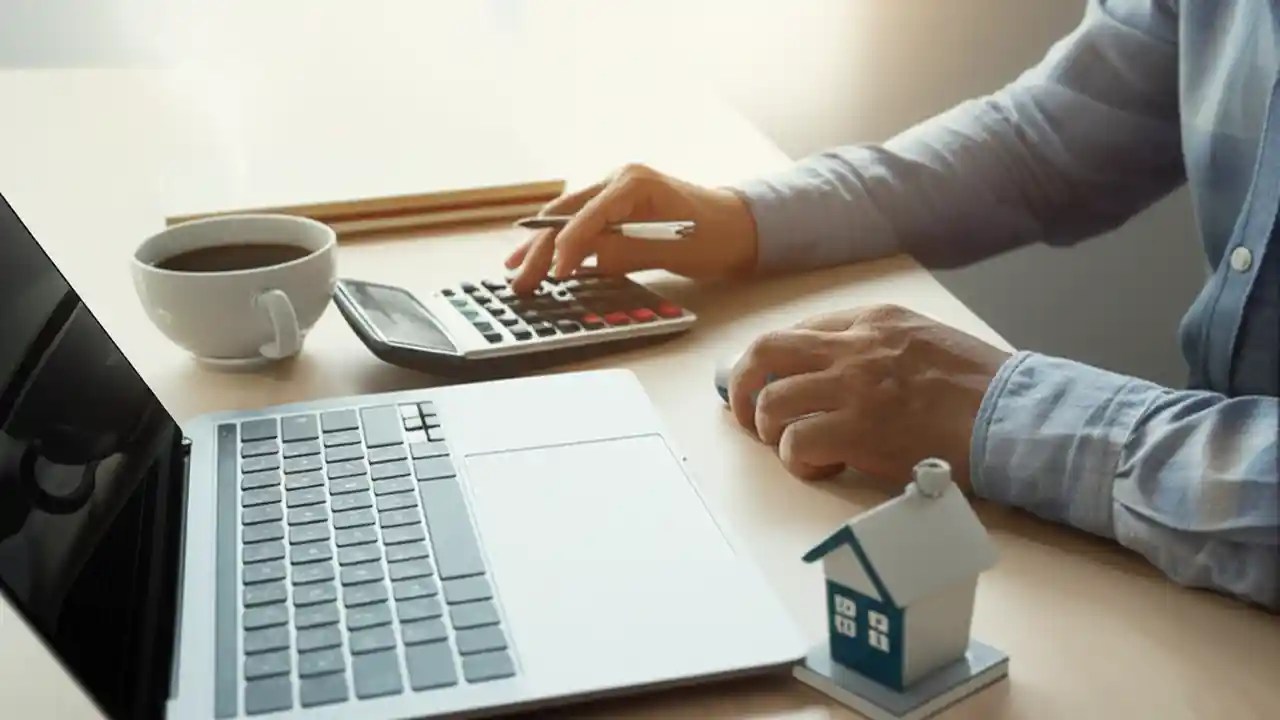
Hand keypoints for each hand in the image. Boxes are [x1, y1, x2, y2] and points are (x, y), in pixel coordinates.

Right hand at [505, 163, 758, 292]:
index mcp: (633, 182)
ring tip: (514, 270)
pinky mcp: (613, 212)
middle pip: (568, 215)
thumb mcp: (671, 247)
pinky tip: (537, 261)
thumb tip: (589, 260)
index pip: (590, 213)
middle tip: (520, 278)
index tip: (555, 272)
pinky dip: (558, 246)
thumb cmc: (712, 235)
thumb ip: (627, 250)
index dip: (570, 245)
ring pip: (566, 221)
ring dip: (541, 247)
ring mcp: (613, 194)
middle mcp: (617, 181)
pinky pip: (579, 227)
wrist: (736, 227)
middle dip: (541, 248)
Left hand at [727, 305, 1009, 490]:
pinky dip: (797, 460)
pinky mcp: (856, 431)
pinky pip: (795, 442)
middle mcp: (854, 346)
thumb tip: (841, 370)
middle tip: (746, 414)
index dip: (775, 361)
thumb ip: (881, 347)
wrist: (1012, 416)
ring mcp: (853, 387)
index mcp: (874, 320)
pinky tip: (822, 467)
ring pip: (772, 400)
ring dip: (770, 429)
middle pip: (766, 351)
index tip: (769, 383)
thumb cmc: (981, 388)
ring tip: (792, 447)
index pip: (801, 330)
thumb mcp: (927, 340)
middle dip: (742, 383)